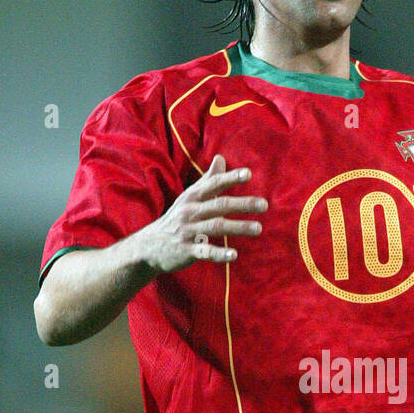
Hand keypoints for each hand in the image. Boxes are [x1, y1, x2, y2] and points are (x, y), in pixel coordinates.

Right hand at [139, 154, 267, 273]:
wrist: (149, 246)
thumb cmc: (176, 219)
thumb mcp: (189, 197)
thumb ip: (207, 180)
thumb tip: (221, 158)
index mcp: (192, 197)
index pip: (213, 184)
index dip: (230, 178)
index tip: (248, 174)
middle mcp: (190, 212)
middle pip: (219, 205)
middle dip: (242, 204)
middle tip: (264, 205)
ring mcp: (188, 231)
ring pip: (215, 227)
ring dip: (238, 227)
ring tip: (258, 228)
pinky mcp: (186, 250)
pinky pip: (205, 252)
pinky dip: (220, 253)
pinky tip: (234, 254)